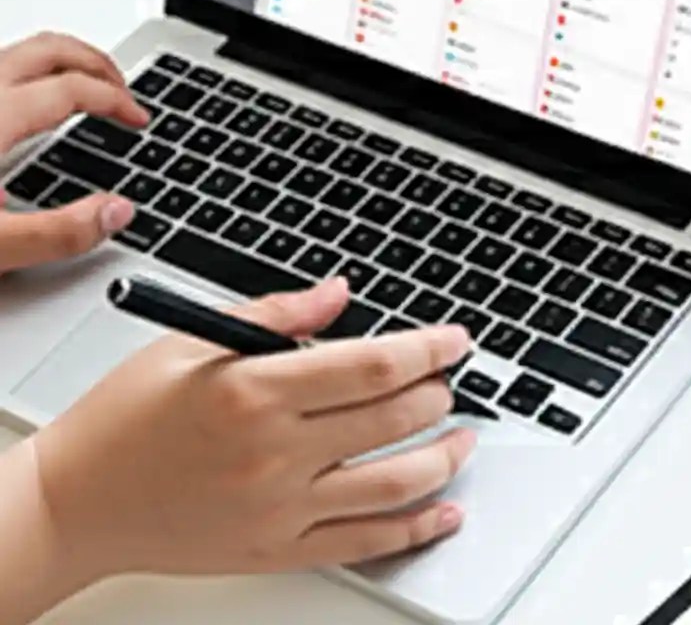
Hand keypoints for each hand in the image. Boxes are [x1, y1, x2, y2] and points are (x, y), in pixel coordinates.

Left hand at [0, 32, 149, 273]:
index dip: (117, 101)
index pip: (73, 89)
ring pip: (18, 51)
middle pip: (48, 49)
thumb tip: (115, 212)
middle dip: (96, 62)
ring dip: (60, 62)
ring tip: (84, 86)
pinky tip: (26, 108)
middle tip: (123, 89)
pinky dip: (26, 74)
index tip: (138, 119)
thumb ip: (60, 232)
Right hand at [30, 278, 475, 581]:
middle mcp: (273, 452)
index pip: (373, 365)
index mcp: (253, 392)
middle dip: (439, 395)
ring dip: (446, 458)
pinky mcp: (278, 550)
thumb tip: (340, 292)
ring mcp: (280, 508)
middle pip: (395, 419)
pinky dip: (417, 528)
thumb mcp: (189, 344)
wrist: (75, 503)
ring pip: (396, 484)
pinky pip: (366, 542)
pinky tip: (445, 511)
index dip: (430, 349)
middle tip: (449, 381)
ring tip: (463, 437)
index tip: (455, 340)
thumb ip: (276, 314)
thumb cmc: (124, 421)